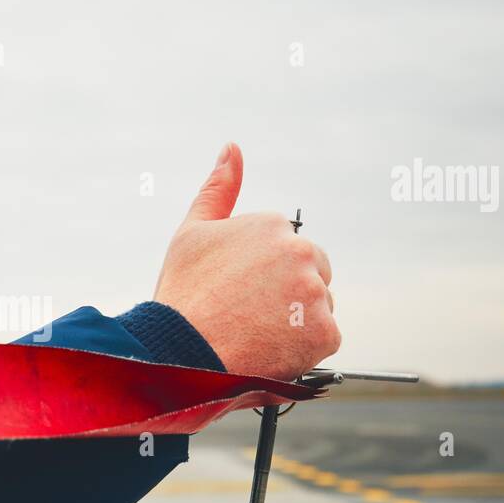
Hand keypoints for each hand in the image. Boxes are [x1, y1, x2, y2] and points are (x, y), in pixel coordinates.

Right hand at [152, 143, 339, 381]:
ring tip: (254, 334)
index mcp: (273, 225)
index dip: (259, 275)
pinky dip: (302, 348)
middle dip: (288, 293)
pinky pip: (323, 339)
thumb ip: (218, 189)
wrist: (178, 355)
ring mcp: (316, 294)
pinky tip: (269, 349)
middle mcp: (301, 252)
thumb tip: (232, 148)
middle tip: (247, 315)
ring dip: (296, 321)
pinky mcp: (325, 333)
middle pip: (311, 273)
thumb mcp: (191, 233)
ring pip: (318, 307)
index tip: (236, 292)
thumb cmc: (182, 296)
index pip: (285, 250)